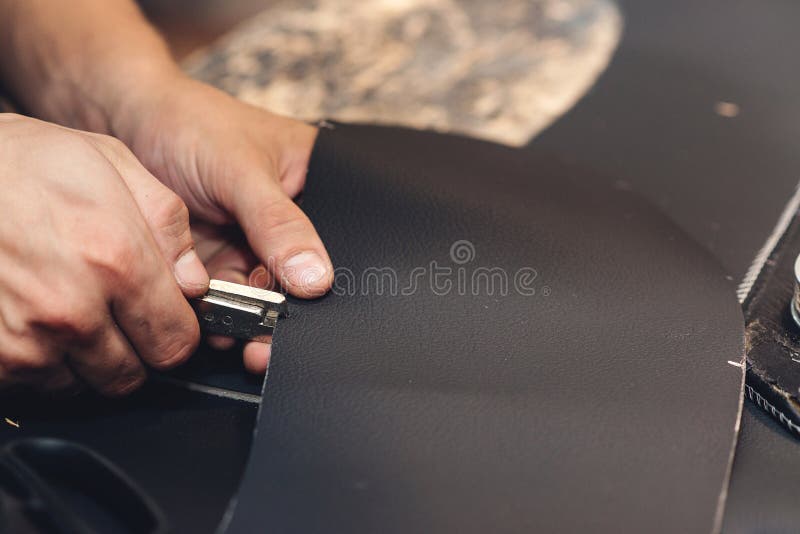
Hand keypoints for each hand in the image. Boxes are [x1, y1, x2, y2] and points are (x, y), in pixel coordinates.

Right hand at [0, 114, 207, 394]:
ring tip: (68, 305)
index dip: (176, 330)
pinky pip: (37, 386)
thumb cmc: (20, 161)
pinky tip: (35, 316)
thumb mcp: (112, 163)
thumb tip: (194, 282)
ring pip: (86, 385)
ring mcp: (25, 342)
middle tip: (114, 310)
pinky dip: (43, 360)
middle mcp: (73, 310)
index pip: (178, 343)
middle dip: (133, 348)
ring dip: (86, 358)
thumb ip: (167, 226)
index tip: (165, 317)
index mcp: (116, 261)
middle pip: (134, 375)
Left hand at [112, 75, 332, 372]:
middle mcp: (290, 220)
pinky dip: (220, 314)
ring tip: (236, 334)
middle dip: (285, 308)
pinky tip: (211, 321)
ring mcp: (253, 244)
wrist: (123, 122)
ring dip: (251, 319)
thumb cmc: (190, 124)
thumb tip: (316, 280)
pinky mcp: (219, 262)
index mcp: (315, 184)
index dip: (326, 275)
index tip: (309, 305)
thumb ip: (278, 225)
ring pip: (266, 296)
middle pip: (303, 277)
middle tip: (267, 340)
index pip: (338, 240)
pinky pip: (229, 300)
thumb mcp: (240, 170)